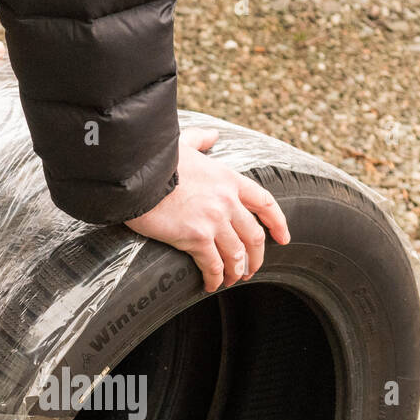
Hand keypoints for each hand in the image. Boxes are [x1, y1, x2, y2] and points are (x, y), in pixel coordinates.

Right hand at [125, 128, 290, 292]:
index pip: (265, 203)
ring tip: (229, 280)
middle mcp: (227, 201)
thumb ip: (200, 140)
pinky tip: (210, 285)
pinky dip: (214, 279)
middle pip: (254, 236)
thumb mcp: (182, 143)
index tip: (283, 238)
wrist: (135, 173)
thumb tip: (212, 135)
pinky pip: (213, 265)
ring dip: (235, 272)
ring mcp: (214, 220)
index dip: (277, 224)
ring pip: (236, 255)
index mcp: (229, 179)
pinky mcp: (197, 237)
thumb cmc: (155, 159)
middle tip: (250, 269)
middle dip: (255, 258)